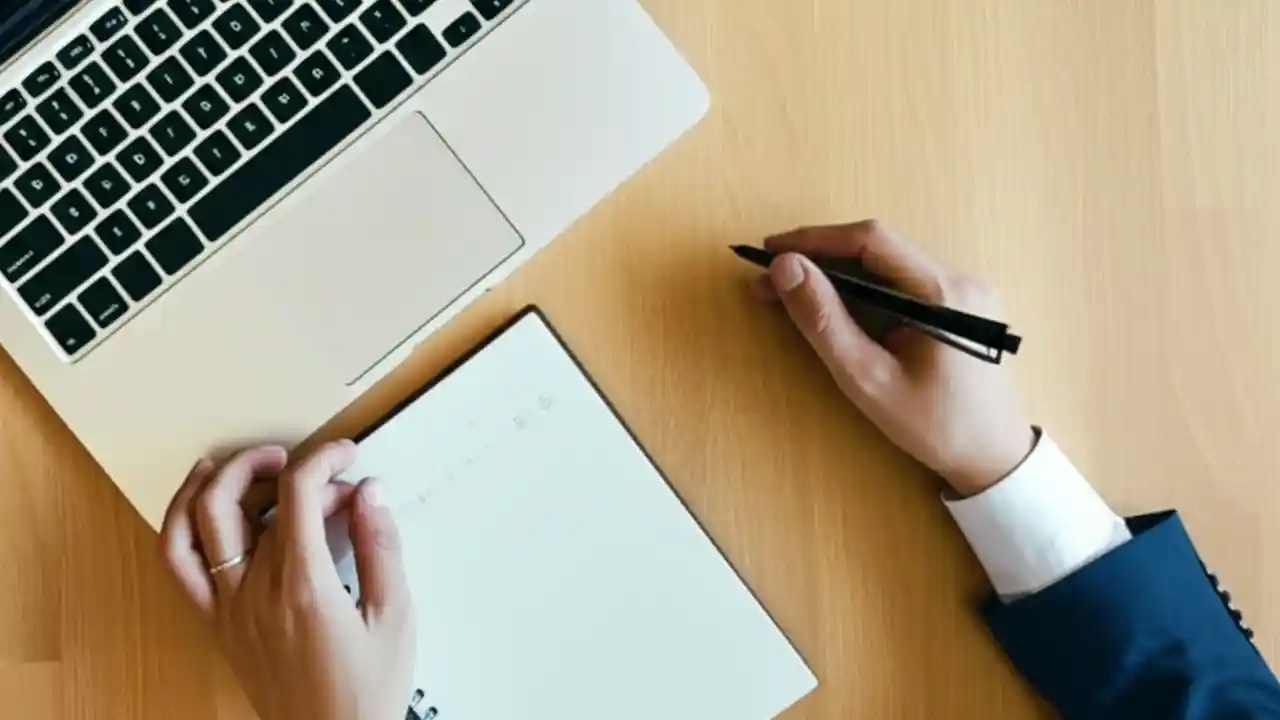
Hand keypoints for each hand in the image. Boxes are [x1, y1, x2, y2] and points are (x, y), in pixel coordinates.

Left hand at [160, 441, 415, 719]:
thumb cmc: (364, 690)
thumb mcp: (395, 615)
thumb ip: (382, 547)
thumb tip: (371, 494)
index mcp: (304, 587)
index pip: (299, 493)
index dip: (323, 459)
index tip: (346, 457)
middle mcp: (256, 592)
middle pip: (252, 501)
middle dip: (282, 464)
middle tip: (311, 462)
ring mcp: (228, 607)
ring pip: (195, 523)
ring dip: (213, 481)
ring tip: (241, 465)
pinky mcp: (216, 623)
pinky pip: (178, 564)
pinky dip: (180, 524)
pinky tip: (199, 506)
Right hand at [753, 220, 1034, 495]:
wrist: (994, 458)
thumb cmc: (934, 427)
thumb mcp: (868, 378)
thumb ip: (824, 320)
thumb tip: (785, 267)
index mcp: (944, 292)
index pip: (872, 240)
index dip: (815, 239)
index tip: (770, 249)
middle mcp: (960, 279)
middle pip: (878, 249)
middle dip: (820, 259)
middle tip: (771, 280)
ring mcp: (963, 291)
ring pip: (887, 266)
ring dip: (837, 275)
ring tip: (792, 293)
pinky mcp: (958, 306)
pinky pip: (901, 284)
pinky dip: (862, 290)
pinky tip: (832, 306)